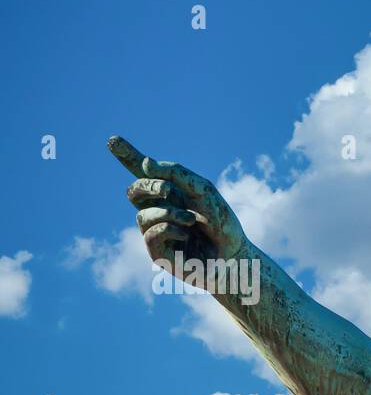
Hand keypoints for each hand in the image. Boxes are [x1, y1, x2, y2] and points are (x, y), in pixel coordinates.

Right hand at [108, 136, 247, 271]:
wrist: (235, 256)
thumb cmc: (222, 224)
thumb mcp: (203, 192)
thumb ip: (177, 174)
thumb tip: (144, 164)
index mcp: (168, 194)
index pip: (143, 174)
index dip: (127, 157)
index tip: (112, 139)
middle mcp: (158, 211)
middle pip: (134, 191)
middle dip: (149, 186)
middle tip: (169, 190)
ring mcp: (156, 233)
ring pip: (142, 214)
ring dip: (168, 212)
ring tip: (191, 219)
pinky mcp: (157, 254)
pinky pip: (150, 234)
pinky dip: (169, 228)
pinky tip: (186, 235)